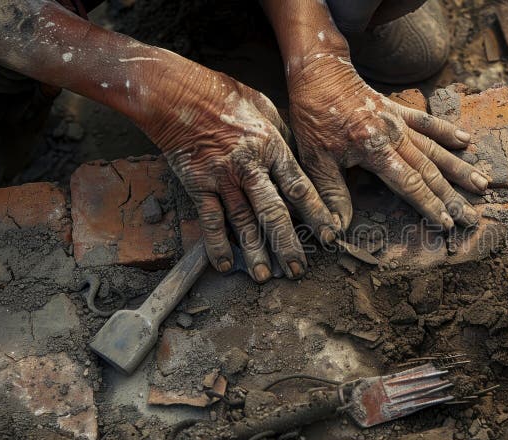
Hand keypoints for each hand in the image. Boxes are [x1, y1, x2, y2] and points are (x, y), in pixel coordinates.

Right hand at [143, 66, 335, 281]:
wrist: (176, 94)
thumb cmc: (224, 96)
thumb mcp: (265, 108)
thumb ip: (284, 138)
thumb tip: (301, 160)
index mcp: (271, 148)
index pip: (299, 188)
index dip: (316, 214)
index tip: (330, 234)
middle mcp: (250, 168)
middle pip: (274, 213)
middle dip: (289, 244)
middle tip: (299, 269)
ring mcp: (222, 179)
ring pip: (244, 223)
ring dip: (256, 252)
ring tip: (266, 276)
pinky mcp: (198, 186)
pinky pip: (210, 221)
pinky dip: (217, 245)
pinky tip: (226, 264)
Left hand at [286, 52, 488, 230]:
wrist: (318, 73)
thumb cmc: (314, 117)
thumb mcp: (315, 159)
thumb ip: (332, 194)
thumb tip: (338, 228)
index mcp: (375, 150)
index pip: (409, 183)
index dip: (429, 205)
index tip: (447, 223)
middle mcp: (393, 136)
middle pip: (429, 171)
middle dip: (452, 196)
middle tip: (472, 216)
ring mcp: (398, 122)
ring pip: (434, 149)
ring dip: (459, 168)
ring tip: (483, 184)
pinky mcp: (397, 109)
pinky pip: (426, 122)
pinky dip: (446, 131)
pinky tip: (466, 140)